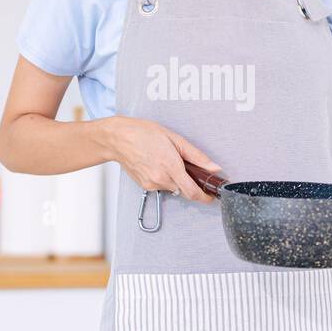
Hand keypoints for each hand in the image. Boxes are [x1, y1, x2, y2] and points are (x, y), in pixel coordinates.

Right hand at [103, 116, 219, 202]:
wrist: (118, 139)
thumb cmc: (143, 133)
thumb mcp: (175, 139)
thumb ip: (196, 156)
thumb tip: (213, 167)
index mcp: (171, 166)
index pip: (192, 192)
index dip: (204, 197)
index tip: (210, 197)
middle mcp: (161, 179)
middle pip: (184, 190)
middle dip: (189, 182)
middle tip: (186, 167)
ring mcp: (151, 184)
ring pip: (173, 188)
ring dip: (175, 179)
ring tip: (166, 161)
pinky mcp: (145, 186)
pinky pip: (161, 186)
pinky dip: (164, 178)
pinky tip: (157, 165)